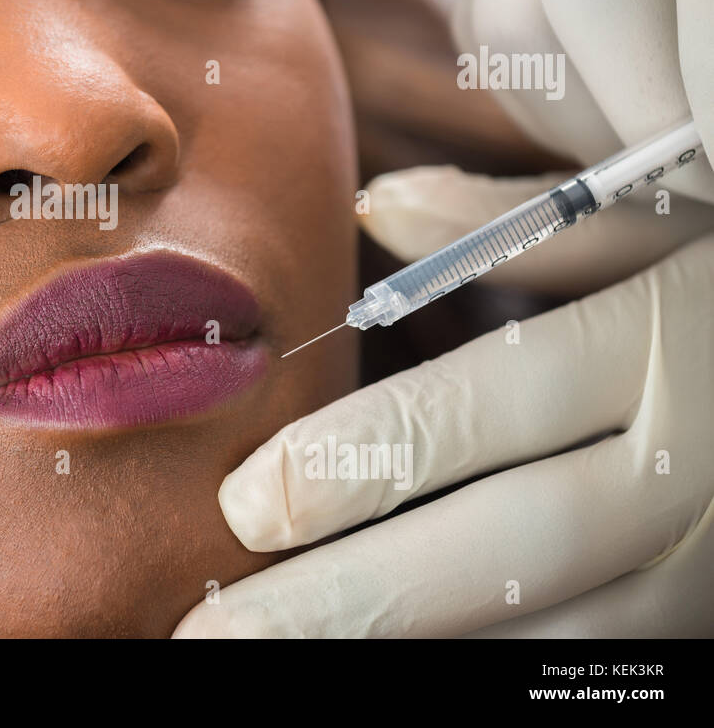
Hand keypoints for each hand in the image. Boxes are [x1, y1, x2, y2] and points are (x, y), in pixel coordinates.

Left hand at [173, 233, 713, 636]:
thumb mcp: (663, 215)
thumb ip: (518, 221)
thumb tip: (378, 206)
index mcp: (668, 338)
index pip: (490, 409)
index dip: (362, 464)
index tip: (243, 508)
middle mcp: (698, 463)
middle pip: (505, 548)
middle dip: (351, 599)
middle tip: (217, 632)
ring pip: (555, 637)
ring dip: (408, 660)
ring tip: (277, 667)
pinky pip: (597, 668)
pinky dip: (488, 675)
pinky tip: (395, 675)